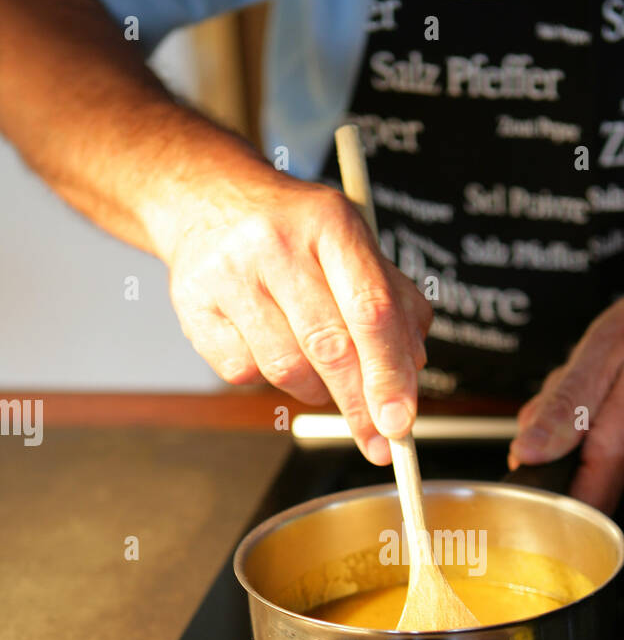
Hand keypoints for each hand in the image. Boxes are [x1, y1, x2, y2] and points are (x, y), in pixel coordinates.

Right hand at [160, 172, 431, 463]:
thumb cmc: (293, 232)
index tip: (402, 423)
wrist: (206, 198)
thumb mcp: (352, 245)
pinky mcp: (195, 307)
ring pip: (288, 370)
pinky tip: (270, 346)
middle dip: (360, 406)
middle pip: (331, 348)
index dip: (391, 374)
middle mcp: (277, 243)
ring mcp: (230, 275)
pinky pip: (245, 373)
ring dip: (316, 390)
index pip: (372, 311)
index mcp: (330, 222)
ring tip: (318, 368)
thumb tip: (412, 368)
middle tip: (379, 440)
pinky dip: (268, 379)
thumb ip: (393, 302)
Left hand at [508, 261, 623, 511]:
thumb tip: (527, 454)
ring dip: (569, 422)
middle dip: (549, 439)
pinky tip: (606, 385)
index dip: (539, 497)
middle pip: (569, 478)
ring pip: (583, 458)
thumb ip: (562, 412)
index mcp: (621, 448)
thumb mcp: (599, 356)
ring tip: (592, 380)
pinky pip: (602, 444)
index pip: (572, 514)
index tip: (529, 459)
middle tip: (565, 391)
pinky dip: (590, 417)